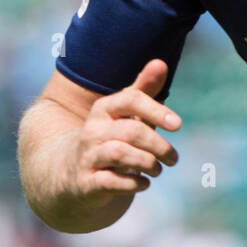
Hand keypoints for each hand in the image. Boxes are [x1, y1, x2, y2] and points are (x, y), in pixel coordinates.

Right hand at [65, 59, 181, 204]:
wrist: (69, 173)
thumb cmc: (108, 138)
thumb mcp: (125, 114)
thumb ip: (142, 90)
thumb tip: (160, 62)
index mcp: (103, 109)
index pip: (131, 99)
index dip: (157, 110)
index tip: (177, 125)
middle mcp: (92, 130)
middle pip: (132, 130)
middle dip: (159, 145)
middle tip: (173, 158)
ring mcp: (87, 156)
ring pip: (120, 154)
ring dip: (148, 163)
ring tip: (158, 169)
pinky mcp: (85, 182)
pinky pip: (111, 181)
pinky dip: (133, 183)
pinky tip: (144, 184)